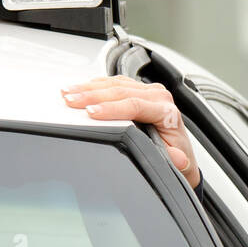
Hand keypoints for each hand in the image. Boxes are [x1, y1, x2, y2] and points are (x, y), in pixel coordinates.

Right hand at [61, 76, 200, 189]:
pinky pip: (114, 82)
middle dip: (93, 96)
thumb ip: (173, 159)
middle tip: (71, 101)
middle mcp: (158, 97)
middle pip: (121, 91)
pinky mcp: (137, 89)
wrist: (179, 154)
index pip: (135, 105)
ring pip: (115, 84)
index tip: (91, 112)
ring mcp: (147, 91)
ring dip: (89, 88)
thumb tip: (177, 159)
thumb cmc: (174, 157)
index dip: (111, 109)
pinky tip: (79, 88)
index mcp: (167, 112)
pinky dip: (94, 85)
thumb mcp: (176, 163)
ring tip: (68, 93)